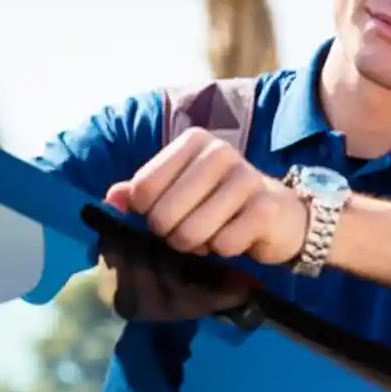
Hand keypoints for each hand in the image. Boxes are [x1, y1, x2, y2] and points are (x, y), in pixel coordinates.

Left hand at [113, 127, 306, 264]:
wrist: (279, 215)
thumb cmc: (218, 201)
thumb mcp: (178, 190)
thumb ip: (141, 192)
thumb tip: (112, 199)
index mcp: (193, 142)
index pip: (143, 188)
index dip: (145, 213)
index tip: (161, 213)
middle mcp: (220, 152)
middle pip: (163, 214)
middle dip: (169, 234)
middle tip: (186, 231)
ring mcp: (246, 178)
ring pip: (192, 232)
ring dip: (195, 244)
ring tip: (209, 235)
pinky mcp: (265, 208)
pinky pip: (223, 244)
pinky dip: (222, 250)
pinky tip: (234, 238)